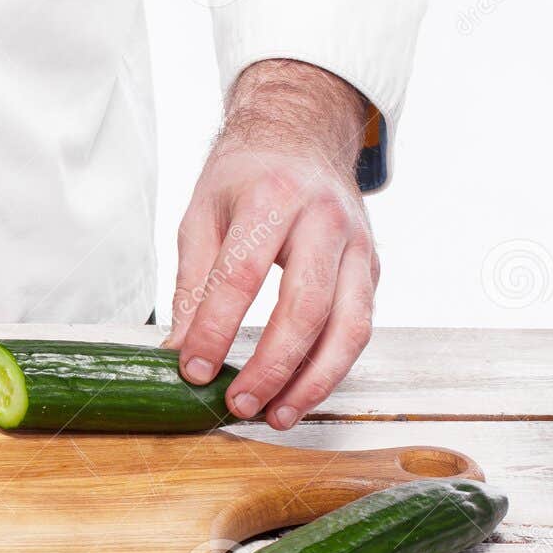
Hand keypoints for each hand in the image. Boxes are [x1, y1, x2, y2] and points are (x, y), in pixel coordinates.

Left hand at [166, 60, 377, 429]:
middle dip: (271, 366)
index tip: (193, 371)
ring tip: (275, 415)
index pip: (242, 276)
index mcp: (272, 198)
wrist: (302, 136)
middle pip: (305, 307)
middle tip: (238, 404)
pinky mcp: (373, 268)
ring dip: (312, 381)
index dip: (216, 329)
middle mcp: (324, 220)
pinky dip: (332, 368)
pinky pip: (359, 327)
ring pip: (348, 326)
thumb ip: (191, 285)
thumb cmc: (245, 178)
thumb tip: (179, 351)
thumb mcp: (201, 217)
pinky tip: (300, 393)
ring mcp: (357, 245)